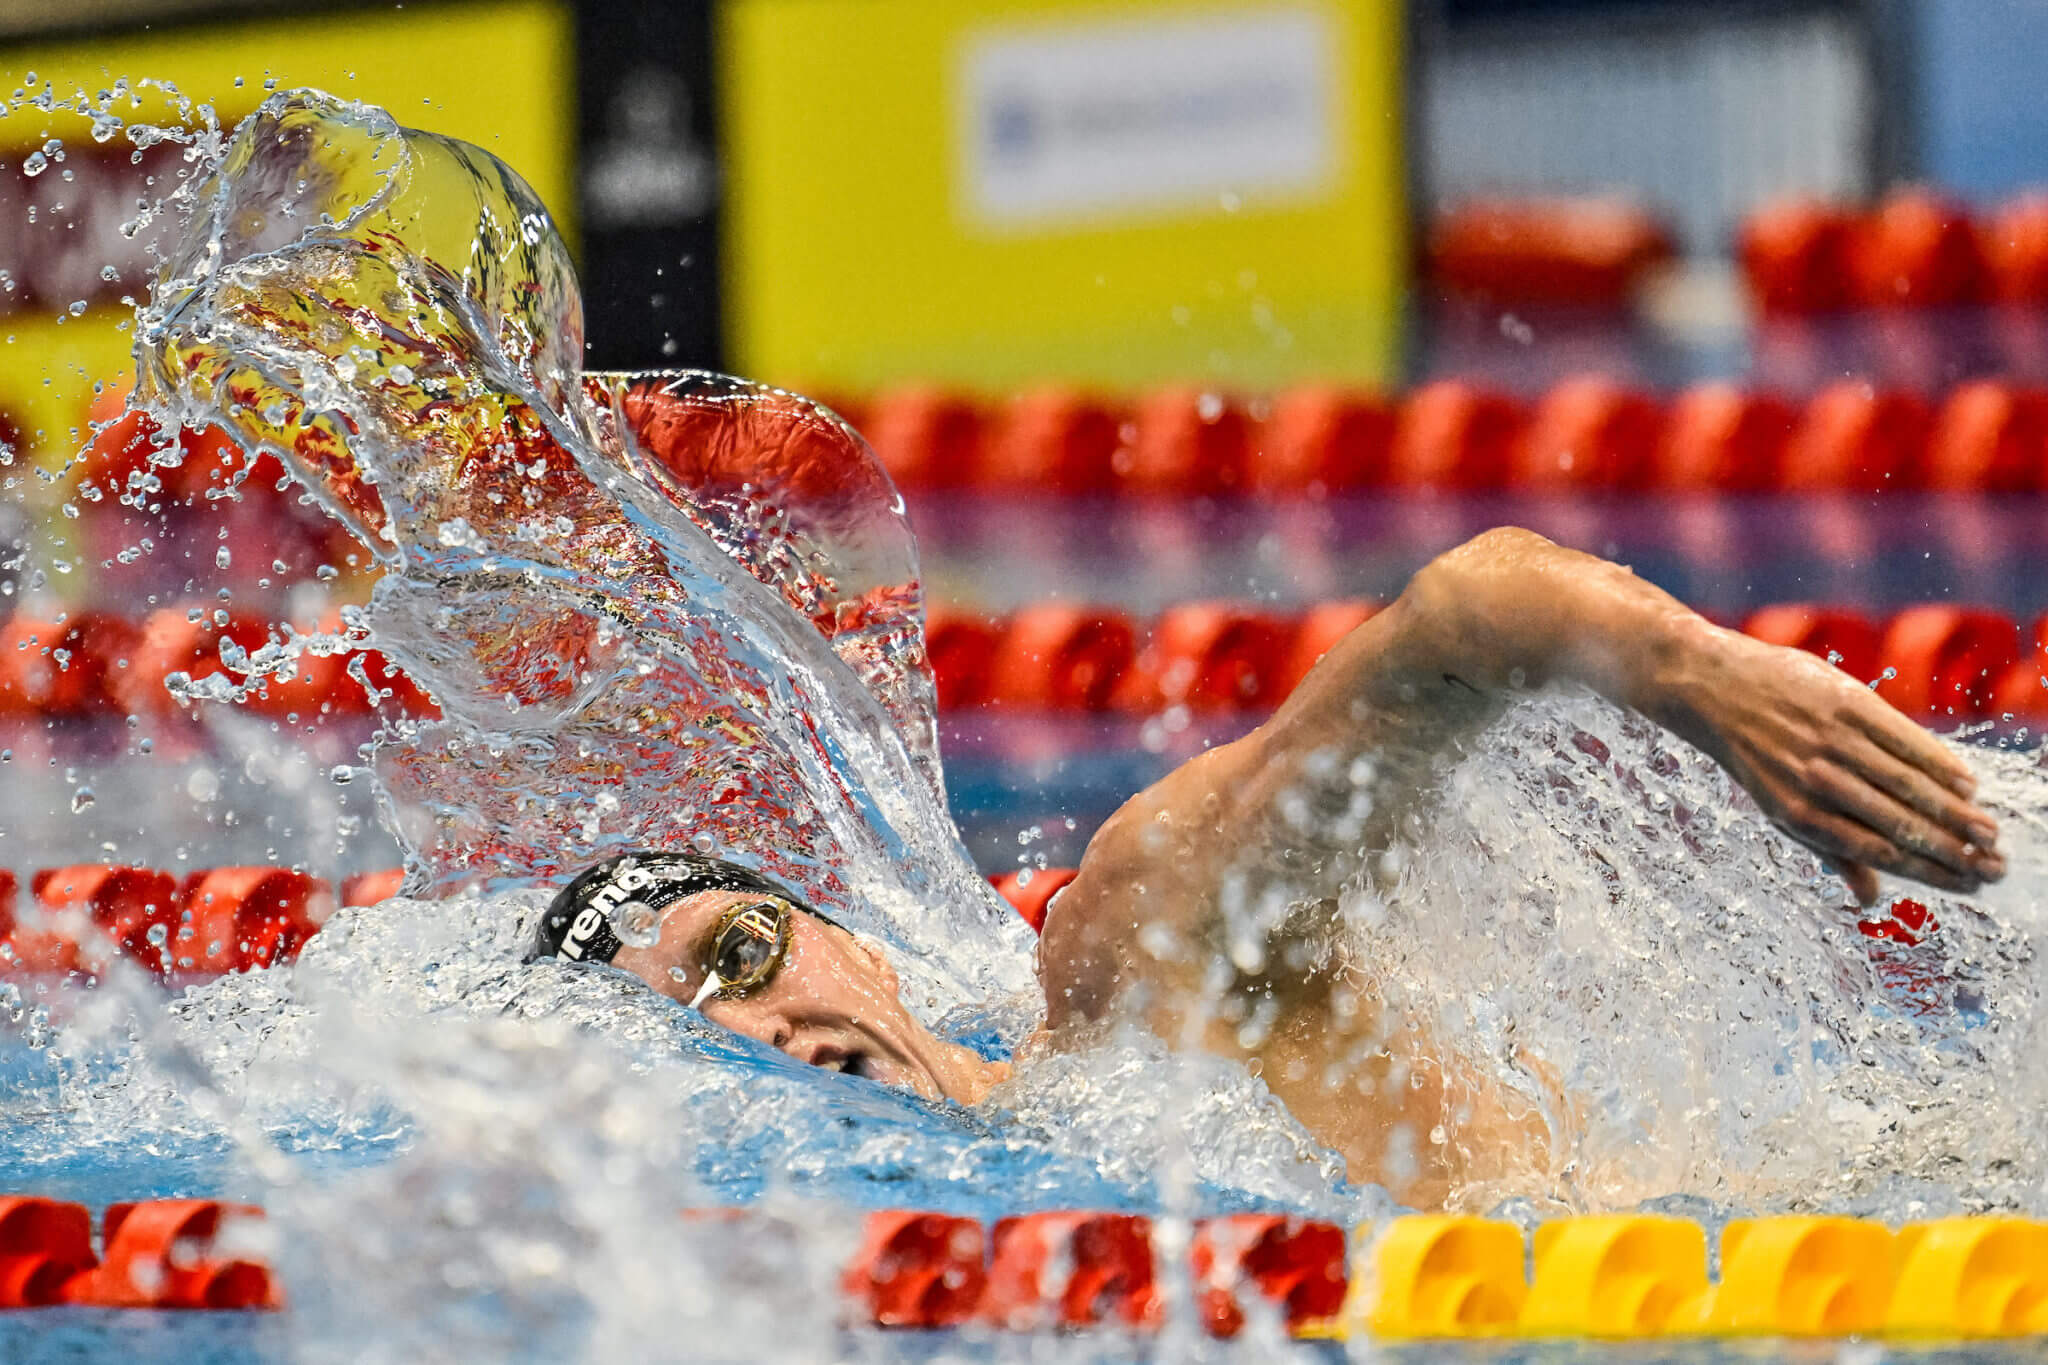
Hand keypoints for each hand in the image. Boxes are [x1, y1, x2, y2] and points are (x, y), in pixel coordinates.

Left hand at [1673, 627, 2003, 905]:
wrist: (1716, 688)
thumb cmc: (1758, 756)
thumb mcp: (1779, 808)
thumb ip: (1829, 849)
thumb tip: (1869, 900)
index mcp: (1799, 816)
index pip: (1879, 854)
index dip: (1930, 873)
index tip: (1970, 885)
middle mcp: (1816, 781)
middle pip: (1900, 823)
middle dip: (1954, 850)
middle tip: (1997, 867)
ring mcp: (1831, 740)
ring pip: (1907, 784)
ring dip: (1955, 812)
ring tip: (1989, 833)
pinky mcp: (1844, 702)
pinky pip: (1902, 738)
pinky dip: (1937, 762)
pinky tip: (1966, 784)